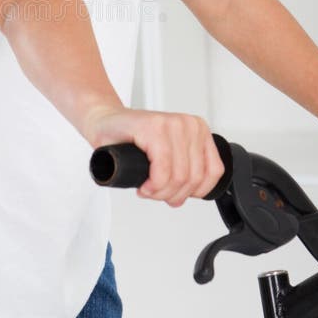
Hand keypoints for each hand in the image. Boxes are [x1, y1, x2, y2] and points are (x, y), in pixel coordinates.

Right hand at [84, 107, 223, 206]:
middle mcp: (189, 125)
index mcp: (199, 130)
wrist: (105, 123)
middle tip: (154, 194)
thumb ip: (186, 169)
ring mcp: (172, 124)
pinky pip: (162, 169)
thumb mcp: (170, 155)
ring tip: (148, 190)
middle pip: (193, 178)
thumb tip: (193, 194)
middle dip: (172, 195)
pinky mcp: (153, 128)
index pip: (213, 172)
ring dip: (160, 193)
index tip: (174, 194)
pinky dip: (153, 185)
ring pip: (179, 177)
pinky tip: (144, 186)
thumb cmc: (132, 140)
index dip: (193, 193)